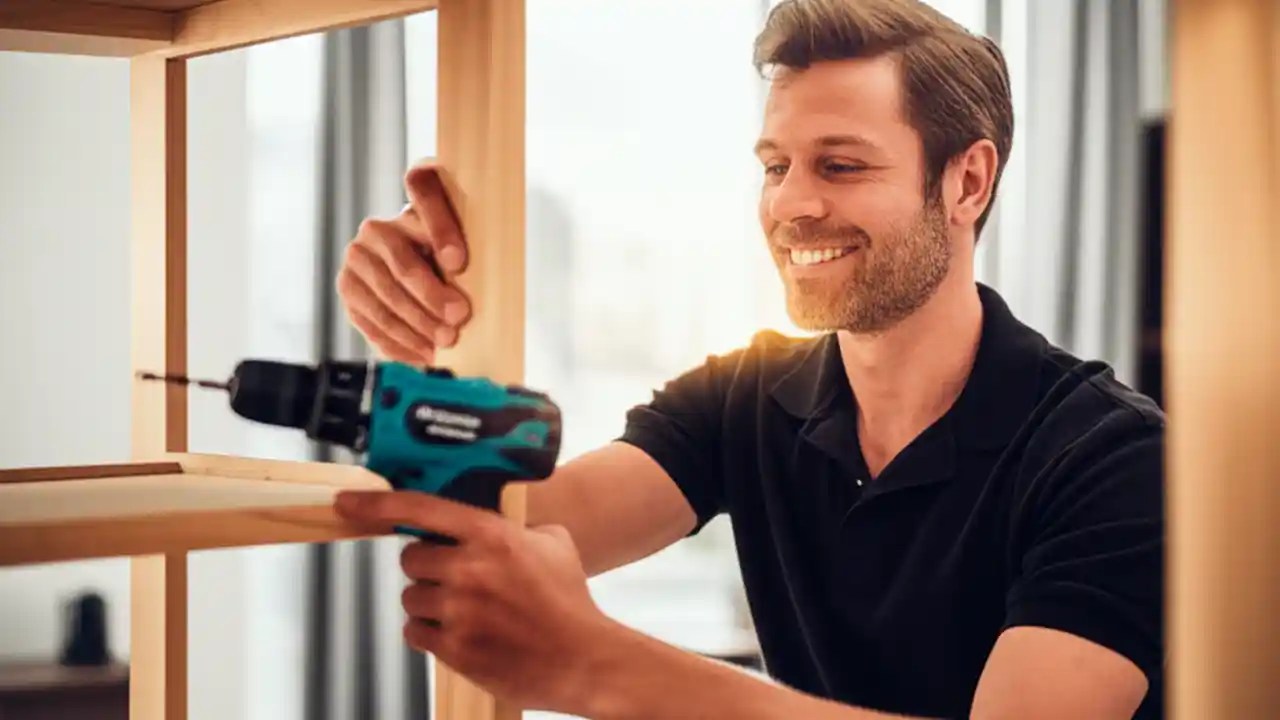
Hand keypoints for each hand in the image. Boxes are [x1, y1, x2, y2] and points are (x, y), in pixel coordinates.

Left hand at [333, 490, 617, 713]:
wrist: (583, 658)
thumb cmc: (570, 602)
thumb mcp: (552, 543)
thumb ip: (514, 526)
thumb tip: (483, 521)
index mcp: (491, 535)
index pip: (419, 509)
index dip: (376, 504)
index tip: (348, 502)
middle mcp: (470, 570)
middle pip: (410, 559)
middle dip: (428, 567)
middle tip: (456, 577)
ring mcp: (460, 611)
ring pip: (411, 598)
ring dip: (430, 602)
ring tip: (464, 610)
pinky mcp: (455, 648)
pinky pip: (416, 632)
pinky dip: (431, 633)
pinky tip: (460, 633)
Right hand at [336, 160, 472, 364]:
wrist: (405, 260)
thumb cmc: (444, 255)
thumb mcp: (459, 243)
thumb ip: (466, 252)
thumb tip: (488, 285)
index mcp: (407, 209)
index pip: (424, 201)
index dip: (442, 231)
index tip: (459, 262)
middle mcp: (374, 231)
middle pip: (404, 268)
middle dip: (433, 298)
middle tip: (458, 320)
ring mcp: (356, 262)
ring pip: (386, 300)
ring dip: (416, 328)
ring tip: (441, 344)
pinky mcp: (348, 291)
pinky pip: (370, 322)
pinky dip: (397, 343)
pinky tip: (419, 355)